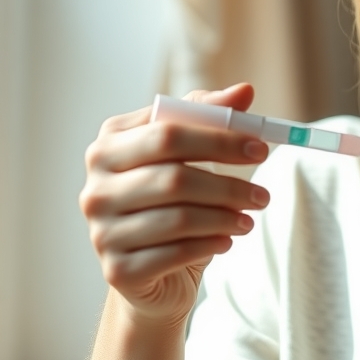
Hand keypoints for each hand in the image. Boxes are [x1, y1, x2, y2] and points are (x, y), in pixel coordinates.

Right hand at [79, 83, 271, 326]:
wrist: (150, 269)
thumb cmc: (169, 200)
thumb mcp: (187, 154)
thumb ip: (210, 117)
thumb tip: (244, 90)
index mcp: (108, 145)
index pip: (169, 130)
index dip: (219, 137)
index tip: (260, 147)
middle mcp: (96, 186)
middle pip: (174, 177)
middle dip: (228, 185)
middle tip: (263, 195)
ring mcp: (101, 230)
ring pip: (178, 218)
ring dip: (224, 218)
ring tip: (248, 220)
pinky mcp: (117, 269)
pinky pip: (174, 254)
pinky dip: (209, 245)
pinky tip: (226, 241)